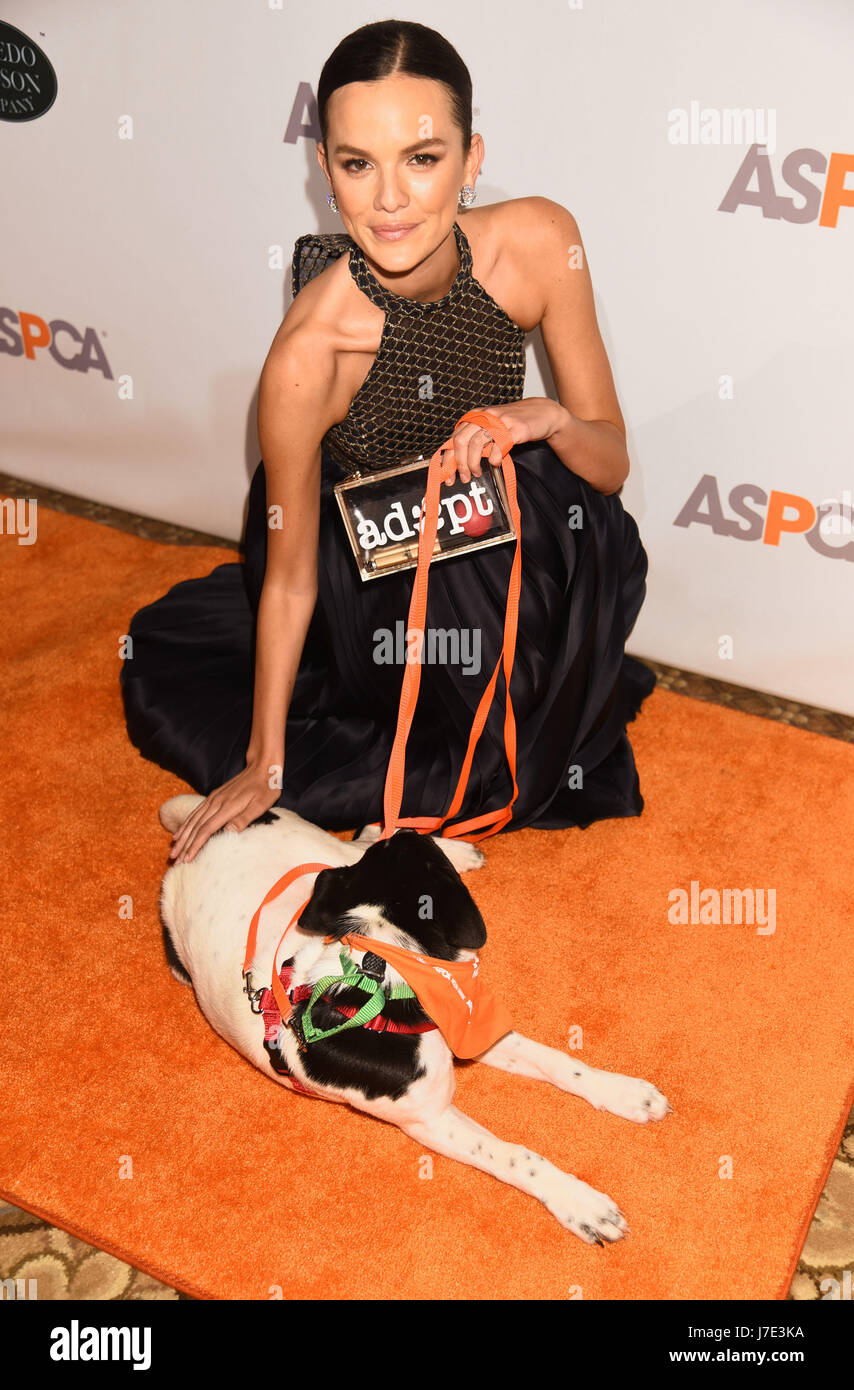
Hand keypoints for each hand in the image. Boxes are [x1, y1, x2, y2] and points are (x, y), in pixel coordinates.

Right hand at [168, 760, 283, 863]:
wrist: (262, 767)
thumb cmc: (265, 788)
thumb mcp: (261, 805)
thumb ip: (244, 818)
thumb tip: (228, 831)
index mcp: (227, 807)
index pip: (206, 830)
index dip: (196, 845)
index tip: (187, 859)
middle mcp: (216, 803)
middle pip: (196, 827)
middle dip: (184, 846)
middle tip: (175, 861)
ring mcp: (213, 799)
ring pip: (193, 821)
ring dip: (182, 837)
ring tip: (173, 852)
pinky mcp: (213, 797)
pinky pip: (195, 813)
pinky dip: (185, 825)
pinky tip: (179, 834)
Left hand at [435, 397, 567, 483]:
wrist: (542, 413)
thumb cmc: (514, 423)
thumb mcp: (491, 427)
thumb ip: (475, 439)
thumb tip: (457, 462)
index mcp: (476, 416)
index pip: (454, 438)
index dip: (448, 459)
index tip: (448, 476)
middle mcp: (485, 417)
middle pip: (461, 441)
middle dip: (460, 464)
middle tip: (465, 476)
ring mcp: (500, 421)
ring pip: (477, 444)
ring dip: (474, 464)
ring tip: (478, 473)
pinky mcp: (515, 429)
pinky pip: (498, 446)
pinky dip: (494, 459)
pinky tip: (496, 463)